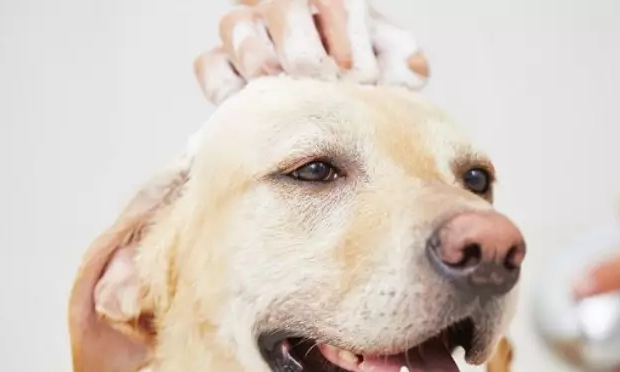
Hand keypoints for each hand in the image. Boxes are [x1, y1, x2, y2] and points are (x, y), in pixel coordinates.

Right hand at [193, 0, 429, 104]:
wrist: (333, 112)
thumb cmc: (363, 79)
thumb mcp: (392, 66)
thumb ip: (403, 60)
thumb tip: (409, 72)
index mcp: (325, 1)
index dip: (344, 30)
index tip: (360, 73)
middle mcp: (282, 11)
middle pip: (280, 5)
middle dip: (306, 51)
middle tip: (324, 85)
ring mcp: (248, 36)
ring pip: (236, 25)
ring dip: (262, 61)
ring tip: (287, 93)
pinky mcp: (222, 68)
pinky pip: (209, 64)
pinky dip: (227, 85)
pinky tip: (255, 107)